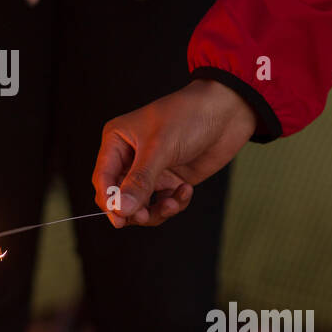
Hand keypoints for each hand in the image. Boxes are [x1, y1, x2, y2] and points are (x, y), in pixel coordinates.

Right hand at [92, 78, 255, 226]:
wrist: (227, 111)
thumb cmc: (187, 116)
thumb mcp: (160, 148)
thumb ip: (139, 181)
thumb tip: (120, 209)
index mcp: (117, 142)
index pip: (104, 178)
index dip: (109, 200)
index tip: (120, 220)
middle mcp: (131, 157)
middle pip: (120, 196)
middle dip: (134, 209)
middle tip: (146, 216)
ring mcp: (152, 170)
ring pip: (142, 204)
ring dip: (156, 210)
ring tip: (172, 202)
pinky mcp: (172, 179)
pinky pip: (164, 202)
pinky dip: (175, 203)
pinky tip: (186, 190)